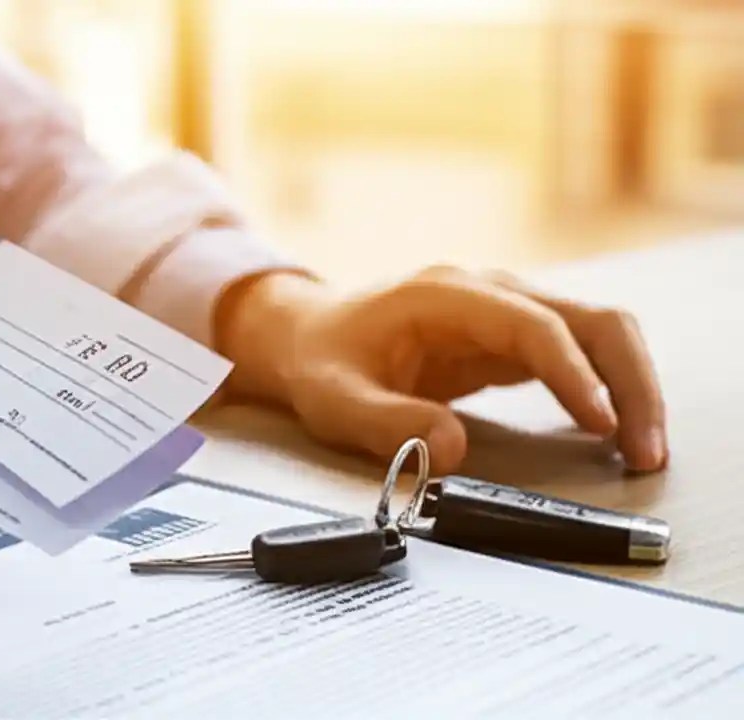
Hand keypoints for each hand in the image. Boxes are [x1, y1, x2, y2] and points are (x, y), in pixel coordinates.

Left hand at [218, 267, 665, 474]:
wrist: (307, 336)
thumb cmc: (320, 361)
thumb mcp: (334, 401)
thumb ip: (387, 423)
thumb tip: (451, 449)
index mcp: (444, 295)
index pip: (530, 325)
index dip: (571, 372)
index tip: (599, 422)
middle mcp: (487, 292)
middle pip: (587, 318)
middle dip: (627, 379)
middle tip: (643, 448)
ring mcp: (504, 311)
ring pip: (595, 332)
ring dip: (628, 385)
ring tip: (641, 450)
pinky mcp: (510, 338)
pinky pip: (577, 355)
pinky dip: (605, 389)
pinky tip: (614, 433)